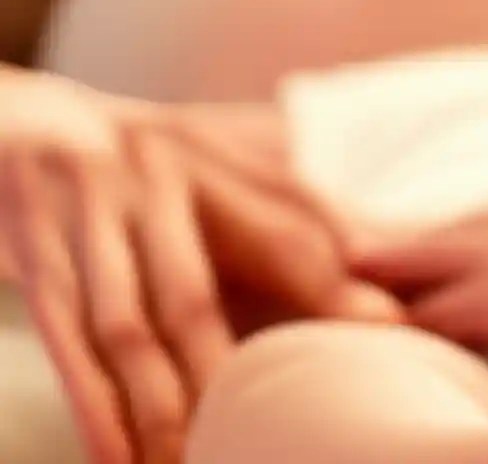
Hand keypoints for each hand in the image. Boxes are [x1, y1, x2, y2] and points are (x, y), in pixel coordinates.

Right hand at [0, 69, 402, 463]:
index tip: (388, 334)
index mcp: (204, 162)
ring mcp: (80, 218)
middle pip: (190, 300)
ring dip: (157, 408)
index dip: (330, 289)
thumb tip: (384, 288)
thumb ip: (300, 216)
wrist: (15, 119)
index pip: (279, 234)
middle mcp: (142, 184)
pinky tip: (114, 458)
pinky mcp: (31, 251)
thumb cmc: (142, 160)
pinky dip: (89, 402)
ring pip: (125, 329)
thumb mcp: (218, 164)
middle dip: (225, 378)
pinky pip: (62, 337)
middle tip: (266, 444)